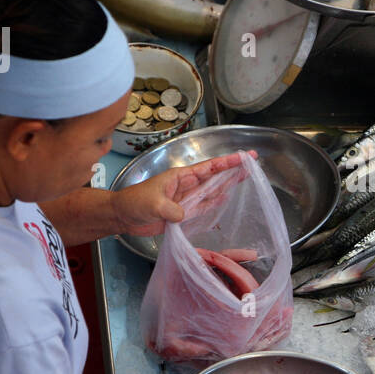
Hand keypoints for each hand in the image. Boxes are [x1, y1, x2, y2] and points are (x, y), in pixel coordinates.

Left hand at [114, 150, 255, 235]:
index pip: (208, 167)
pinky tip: (227, 198)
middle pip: (214, 177)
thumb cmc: (135, 203)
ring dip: (228, 184)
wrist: (123, 216)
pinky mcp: (184, 212)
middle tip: (251, 165)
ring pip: (212, 190)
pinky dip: (216, 202)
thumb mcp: (153, 204)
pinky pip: (204, 206)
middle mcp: (186, 186)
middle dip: (232, 170)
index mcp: (180, 176)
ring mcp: (186, 199)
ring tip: (246, 178)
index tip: (243, 157)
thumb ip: (172, 209)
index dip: (227, 162)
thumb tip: (184, 215)